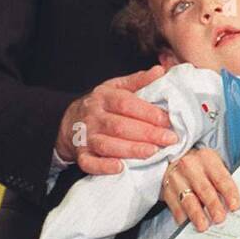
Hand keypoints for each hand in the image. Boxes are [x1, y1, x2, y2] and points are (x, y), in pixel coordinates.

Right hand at [56, 66, 174, 174]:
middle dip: (147, 133)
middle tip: (170, 139)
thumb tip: (160, 70)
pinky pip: (89, 163)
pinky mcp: (80, 154)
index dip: (147, 112)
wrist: (70, 120)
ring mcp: (85, 136)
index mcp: (103, 97)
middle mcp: (93, 116)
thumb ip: (139, 81)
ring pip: (107, 145)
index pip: (126, 103)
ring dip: (131, 150)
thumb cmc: (102, 104)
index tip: (168, 120)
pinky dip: (103, 167)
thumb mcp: (116, 87)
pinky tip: (120, 168)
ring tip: (153, 152)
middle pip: (120, 126)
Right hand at [161, 147, 238, 230]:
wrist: (175, 160)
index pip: (221, 178)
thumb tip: (232, 204)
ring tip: (203, 225)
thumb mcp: (213, 165)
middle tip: (219, 218)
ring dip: (196, 214)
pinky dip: (182, 217)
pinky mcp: (167, 190)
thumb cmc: (200, 166)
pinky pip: (175, 207)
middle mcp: (190, 166)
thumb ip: (223, 181)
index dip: (229, 193)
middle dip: (213, 205)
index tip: (234, 206)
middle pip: (204, 189)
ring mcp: (176, 178)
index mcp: (207, 158)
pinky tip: (187, 224)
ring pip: (188, 199)